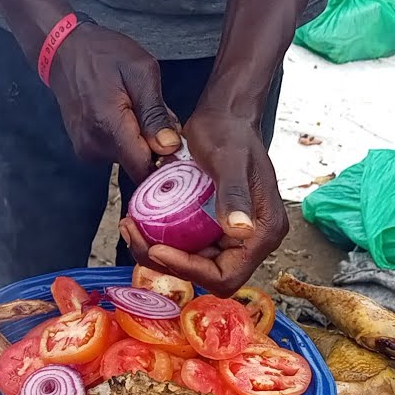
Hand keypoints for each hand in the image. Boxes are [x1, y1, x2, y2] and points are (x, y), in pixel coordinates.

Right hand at [47, 24, 181, 181]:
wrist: (64, 50)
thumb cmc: (104, 54)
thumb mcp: (141, 72)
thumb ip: (155, 113)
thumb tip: (169, 147)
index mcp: (108, 126)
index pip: (144, 169)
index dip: (166, 163)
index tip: (177, 145)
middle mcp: (93, 146)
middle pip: (139, 164)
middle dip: (156, 146)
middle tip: (157, 113)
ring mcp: (86, 149)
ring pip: (129, 159)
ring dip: (141, 141)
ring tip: (136, 108)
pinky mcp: (84, 148)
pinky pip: (115, 152)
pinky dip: (127, 139)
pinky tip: (123, 114)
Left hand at [121, 108, 287, 296]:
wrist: (224, 118)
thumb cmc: (230, 133)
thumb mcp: (230, 161)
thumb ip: (235, 194)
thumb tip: (241, 231)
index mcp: (263, 232)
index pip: (226, 276)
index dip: (190, 270)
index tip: (158, 248)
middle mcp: (249, 241)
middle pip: (205, 275)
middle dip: (166, 262)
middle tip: (134, 235)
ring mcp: (229, 237)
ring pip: (190, 264)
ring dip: (156, 253)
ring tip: (130, 228)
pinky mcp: (211, 229)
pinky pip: (185, 246)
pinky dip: (160, 240)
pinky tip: (138, 223)